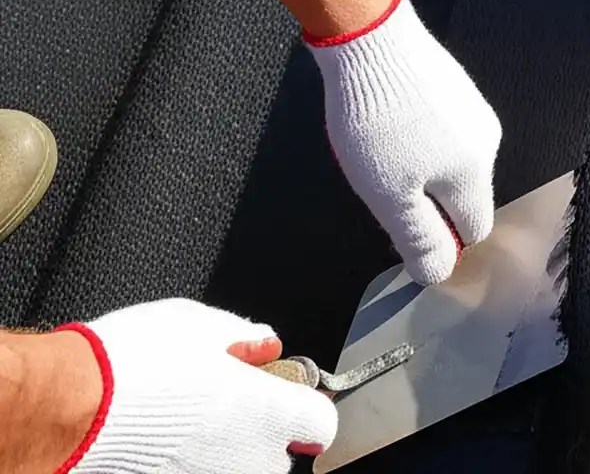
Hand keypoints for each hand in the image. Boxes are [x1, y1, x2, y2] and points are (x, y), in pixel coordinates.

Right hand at [56, 299, 336, 473]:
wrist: (74, 406)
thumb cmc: (138, 363)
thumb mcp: (205, 325)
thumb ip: (248, 338)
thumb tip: (264, 344)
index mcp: (272, 412)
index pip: (321, 423)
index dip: (304, 403)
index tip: (287, 390)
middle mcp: (252, 457)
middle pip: (280, 450)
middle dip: (261, 425)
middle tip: (228, 393)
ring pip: (240, 466)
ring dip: (228, 445)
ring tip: (190, 414)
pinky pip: (203, 472)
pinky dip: (194, 458)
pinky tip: (169, 434)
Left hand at [306, 0, 501, 284]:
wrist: (370, 37)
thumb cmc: (376, 123)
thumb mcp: (389, 194)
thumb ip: (418, 237)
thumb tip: (439, 275)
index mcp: (474, 174)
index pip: (475, 230)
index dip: (442, 240)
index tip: (403, 228)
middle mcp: (487, 142)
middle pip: (465, 195)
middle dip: (428, 202)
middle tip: (382, 188)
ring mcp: (474, 109)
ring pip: (453, 162)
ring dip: (422, 169)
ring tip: (379, 151)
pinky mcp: (456, 85)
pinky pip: (445, 130)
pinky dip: (420, 139)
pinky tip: (388, 122)